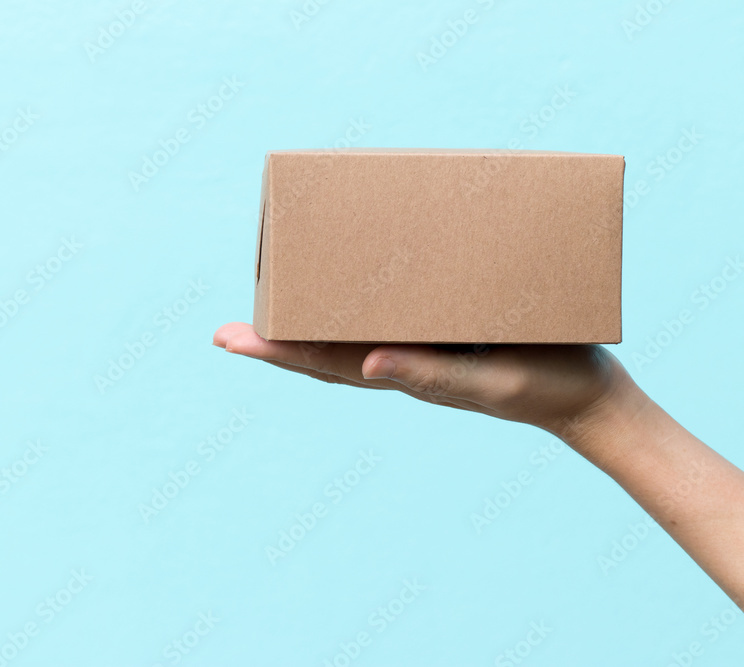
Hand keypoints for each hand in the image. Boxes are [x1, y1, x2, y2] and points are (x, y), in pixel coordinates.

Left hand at [212, 322, 629, 438]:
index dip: (276, 352)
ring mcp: (419, 343)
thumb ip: (430, 376)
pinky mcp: (445, 325)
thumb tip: (364, 366)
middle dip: (277, 336)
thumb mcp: (487, 384)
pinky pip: (393, 308)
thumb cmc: (542, 389)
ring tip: (275, 291)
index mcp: (402, 372)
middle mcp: (401, 357)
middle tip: (227, 328)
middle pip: (324, 346)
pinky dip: (362, 293)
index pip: (323, 363)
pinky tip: (354, 274)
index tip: (229, 339)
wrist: (588, 395)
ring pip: (351, 327)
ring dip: (311, 312)